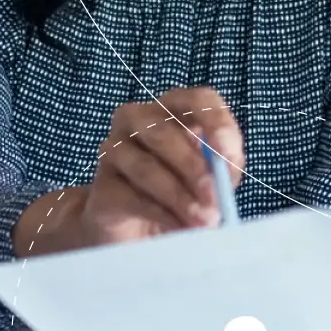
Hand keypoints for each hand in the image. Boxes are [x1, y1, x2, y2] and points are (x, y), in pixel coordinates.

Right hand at [13, 87, 243, 256]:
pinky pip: (130, 196)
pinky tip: (177, 227)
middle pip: (165, 132)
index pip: (197, 99)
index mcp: (176, 110)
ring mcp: (114, 149)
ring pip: (145, 167)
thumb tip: (225, 174)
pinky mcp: (101, 185)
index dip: (215, 123)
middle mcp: (140, 120)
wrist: (137, 230)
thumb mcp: (213, 177)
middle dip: (193, 167)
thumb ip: (223, 170)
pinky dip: (160, 213)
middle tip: (214, 197)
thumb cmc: (183, 191)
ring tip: (202, 220)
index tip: (228, 155)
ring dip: (179, 196)